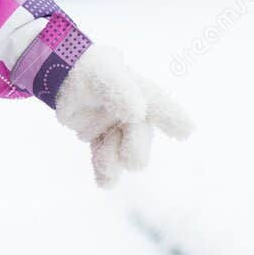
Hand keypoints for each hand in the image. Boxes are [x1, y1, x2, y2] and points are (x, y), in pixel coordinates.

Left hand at [55, 43, 196, 188]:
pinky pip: (107, 166)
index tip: (187, 131)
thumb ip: (120, 91)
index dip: (173, 119)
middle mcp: (135, 116)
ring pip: (124, 160)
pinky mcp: (102, 142)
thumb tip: (138, 113)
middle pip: (141, 145)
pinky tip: (103, 183)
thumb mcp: (102, 75)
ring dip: (111, 162)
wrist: (66, 79)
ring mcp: (119, 131)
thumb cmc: (89, 71)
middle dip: (132, 149)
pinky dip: (105, 176)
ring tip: (98, 155)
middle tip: (114, 137)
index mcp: (141, 95)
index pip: (160, 107)